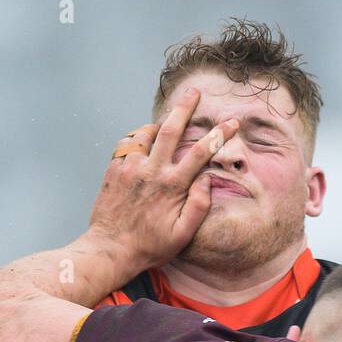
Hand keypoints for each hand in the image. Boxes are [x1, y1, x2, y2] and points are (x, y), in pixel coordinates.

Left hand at [86, 87, 239, 272]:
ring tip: (166, 124)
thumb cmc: (149, 246)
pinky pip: (128, 144)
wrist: (109, 250)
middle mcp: (151, 171)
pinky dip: (138, 139)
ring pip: (146, 133)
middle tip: (194, 91)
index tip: (232, 123)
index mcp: (171, 186)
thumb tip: (207, 178)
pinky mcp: (114, 169)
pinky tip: (143, 145)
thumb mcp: (182, 235)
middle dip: (185, 107)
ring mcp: (130, 168)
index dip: (219, 135)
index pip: (200, 152)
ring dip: (158, 125)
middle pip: (170, 130)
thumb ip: (199, 206)